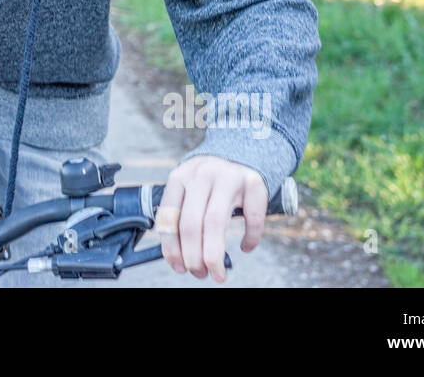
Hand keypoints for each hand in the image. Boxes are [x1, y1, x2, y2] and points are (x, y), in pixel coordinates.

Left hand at [156, 156, 267, 282]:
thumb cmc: (208, 180)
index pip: (169, 218)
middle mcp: (201, 175)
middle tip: (199, 273)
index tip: (179, 267)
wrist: (239, 150)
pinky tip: (245, 247)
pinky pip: (252, 218)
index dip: (172, 248)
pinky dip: (250, 238)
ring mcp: (228, 176)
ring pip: (215, 222)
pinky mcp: (253, 181)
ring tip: (217, 273)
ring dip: (214, 255)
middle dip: (193, 257)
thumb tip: (177, 259)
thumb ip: (180, 215)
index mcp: (179, 177)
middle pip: (191, 224)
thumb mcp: (188, 188)